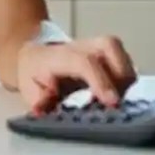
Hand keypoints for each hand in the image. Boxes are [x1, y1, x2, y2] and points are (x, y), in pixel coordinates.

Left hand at [16, 36, 136, 113]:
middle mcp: (80, 46)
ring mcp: (96, 47)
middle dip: (118, 77)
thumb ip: (38, 101)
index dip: (100, 81)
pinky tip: (110, 95)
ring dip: (123, 81)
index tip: (112, 102)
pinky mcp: (109, 53)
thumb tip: (43, 108)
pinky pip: (126, 63)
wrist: (35, 57)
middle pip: (110, 47)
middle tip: (109, 102)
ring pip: (123, 55)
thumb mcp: (29, 91)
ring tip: (107, 100)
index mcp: (59, 56)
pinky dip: (124, 81)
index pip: (84, 62)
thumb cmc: (34, 75)